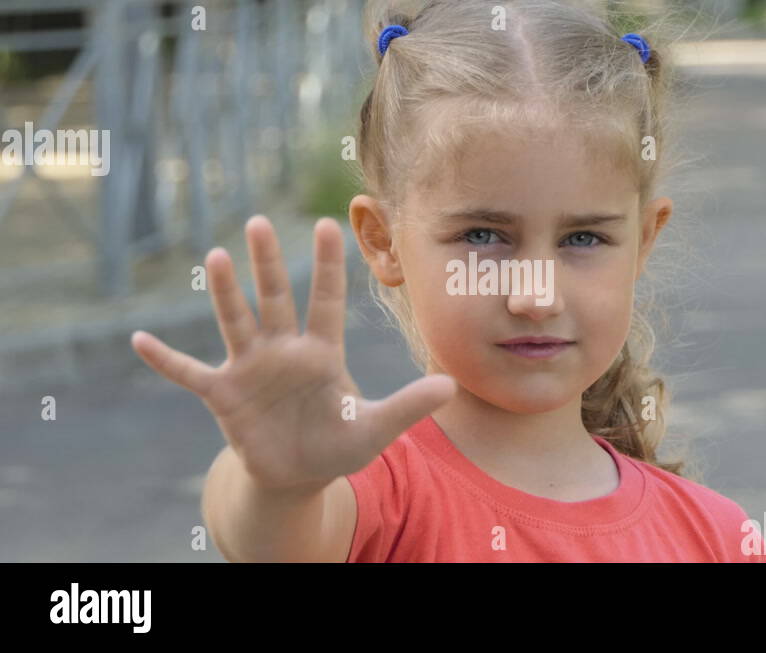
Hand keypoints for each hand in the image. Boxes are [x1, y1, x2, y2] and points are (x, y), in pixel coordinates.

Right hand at [131, 215, 455, 491]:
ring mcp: (250, 370)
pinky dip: (166, 361)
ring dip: (225, 294)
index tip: (329, 223)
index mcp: (321, 353)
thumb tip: (451, 387)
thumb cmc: (337, 444)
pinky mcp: (223, 395)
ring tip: (217, 257)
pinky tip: (139, 340)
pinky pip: (190, 373)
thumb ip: (408, 406)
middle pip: (275, 300)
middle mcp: (284, 351)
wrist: (298, 476)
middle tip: (260, 223)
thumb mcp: (376, 429)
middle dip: (267, 265)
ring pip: (235, 323)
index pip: (325, 301)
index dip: (326, 266)